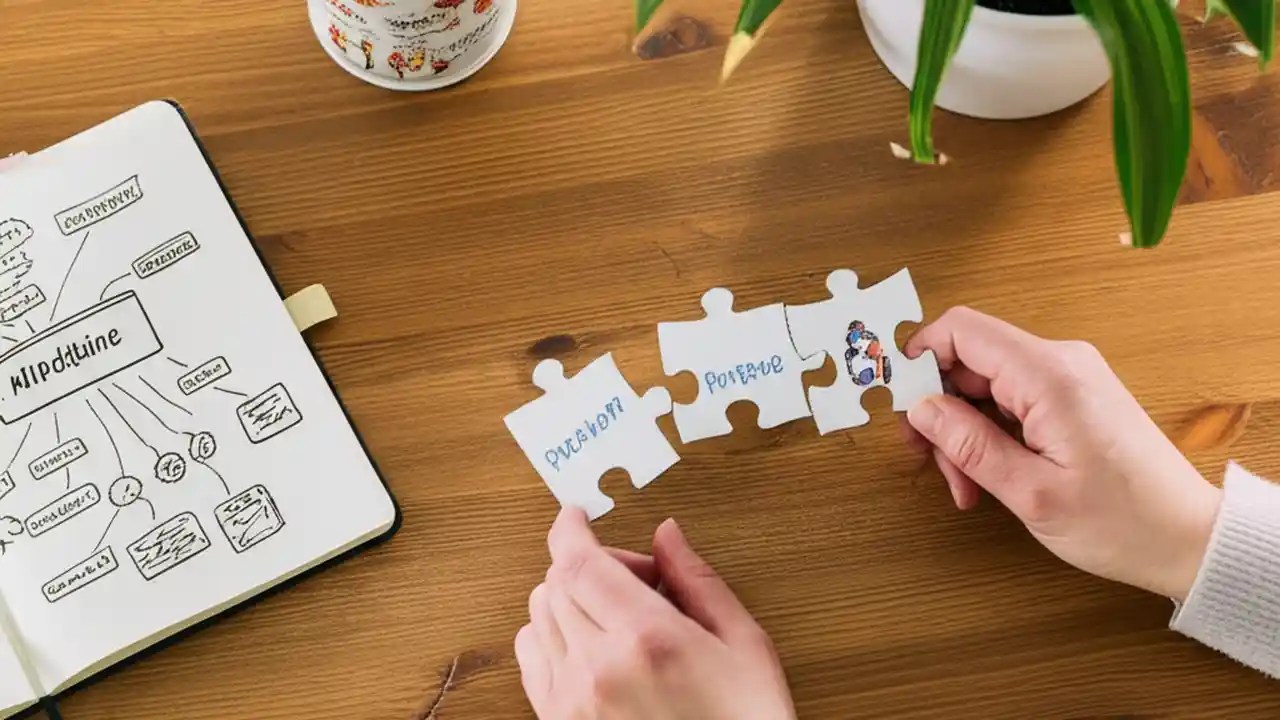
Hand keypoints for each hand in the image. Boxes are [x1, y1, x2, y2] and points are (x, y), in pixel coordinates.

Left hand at [515, 509, 795, 719]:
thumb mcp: (744, 648)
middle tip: (641, 579)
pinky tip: (593, 646)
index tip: (577, 514)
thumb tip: (667, 535)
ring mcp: (572, 703)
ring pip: (539, 616)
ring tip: (620, 619)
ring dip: (571, 599)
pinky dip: (552, 636)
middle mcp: (598, 670)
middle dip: (593, 564)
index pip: (578, 562)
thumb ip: (698, 582)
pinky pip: (531, 658)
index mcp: (648, 640)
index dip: (570, 529)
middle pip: (557, 583)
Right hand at [902, 307, 1221, 600]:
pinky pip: (1013, 400)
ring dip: (965, 432)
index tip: (899, 402)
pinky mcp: (1074, 397)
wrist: (1190, 538)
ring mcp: (1070, 378)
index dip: (919, 357)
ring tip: (968, 486)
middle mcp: (1060, 363)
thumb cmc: (1122, 521)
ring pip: (987, 386)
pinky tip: (991, 478)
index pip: (962, 330)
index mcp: (1048, 376)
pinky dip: (992, 434)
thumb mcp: (1030, 491)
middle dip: (940, 411)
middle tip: (932, 463)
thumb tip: (921, 409)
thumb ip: (969, 444)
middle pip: (969, 361)